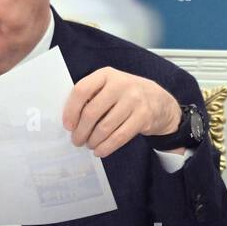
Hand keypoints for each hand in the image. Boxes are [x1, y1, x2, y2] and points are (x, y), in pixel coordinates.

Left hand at [62, 67, 180, 157]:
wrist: (158, 100)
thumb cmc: (125, 95)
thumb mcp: (109, 86)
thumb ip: (92, 96)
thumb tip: (71, 120)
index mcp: (106, 74)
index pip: (82, 90)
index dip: (71, 110)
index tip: (68, 125)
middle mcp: (120, 85)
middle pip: (92, 112)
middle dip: (81, 131)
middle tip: (77, 140)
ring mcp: (134, 101)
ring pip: (105, 127)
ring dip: (93, 141)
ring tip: (89, 145)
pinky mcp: (143, 117)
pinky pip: (119, 136)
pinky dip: (106, 147)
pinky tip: (100, 151)